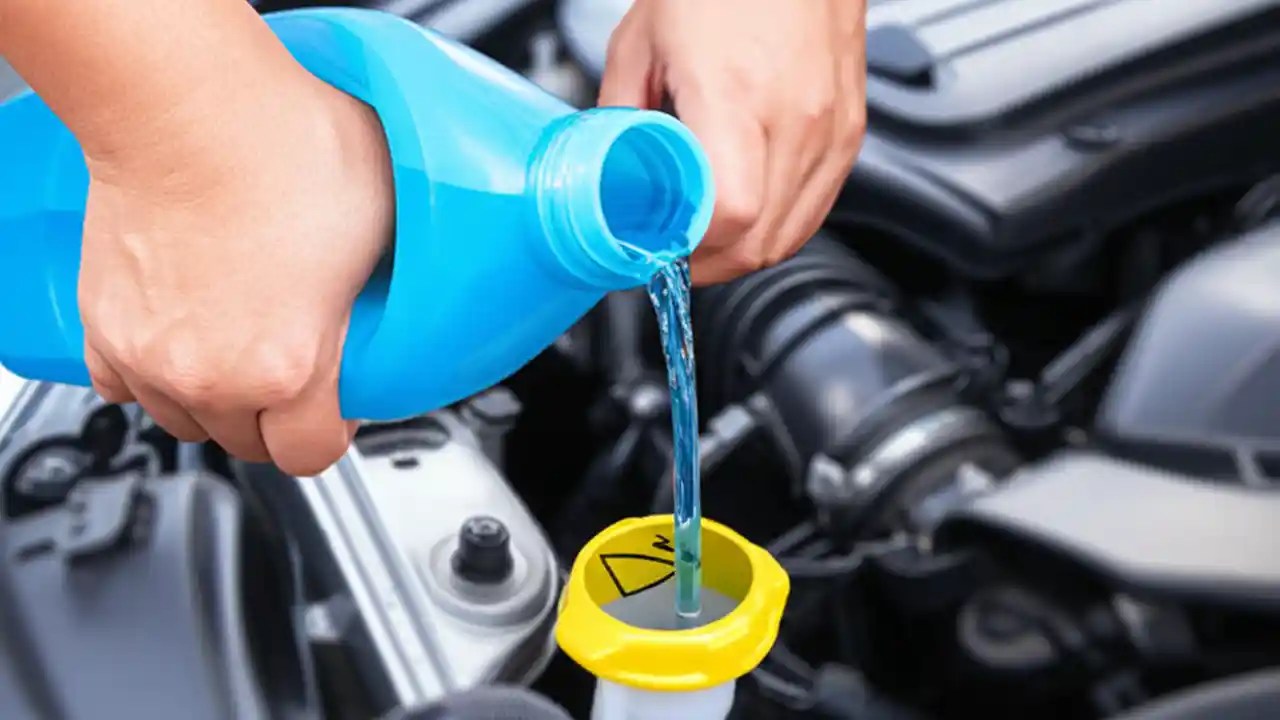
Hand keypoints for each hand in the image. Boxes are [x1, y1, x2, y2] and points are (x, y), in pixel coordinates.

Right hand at [78, 66, 393, 475]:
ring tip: (240, 346)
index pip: (313, 454)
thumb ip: (385, 300)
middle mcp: (213, 377)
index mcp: (290, 367)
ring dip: (218, 400)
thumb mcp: (386, 232)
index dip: (336, 426)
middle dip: (279, 415)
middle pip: (250, 444)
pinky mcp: (104, 326)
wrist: (188, 106)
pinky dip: (155, 376)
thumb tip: (398, 310)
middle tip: (296, 363)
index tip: (341, 401)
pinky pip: (124, 388)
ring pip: (189, 422)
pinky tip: (184, 341)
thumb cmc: (284, 148)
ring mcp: (150, 357)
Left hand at [599, 0, 866, 284]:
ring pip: (791, 235)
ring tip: (709, 243)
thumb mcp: (641, 41)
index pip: (728, 216)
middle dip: (711, 265)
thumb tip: (608, 165)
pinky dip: (781, 226)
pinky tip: (752, 218)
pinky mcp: (850, 130)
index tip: (660, 250)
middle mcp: (794, 118)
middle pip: (759, 242)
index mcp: (735, 96)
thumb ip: (620, 112)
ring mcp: (831, 128)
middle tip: (675, 258)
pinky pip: (816, 207)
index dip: (691, 250)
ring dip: (745, 252)